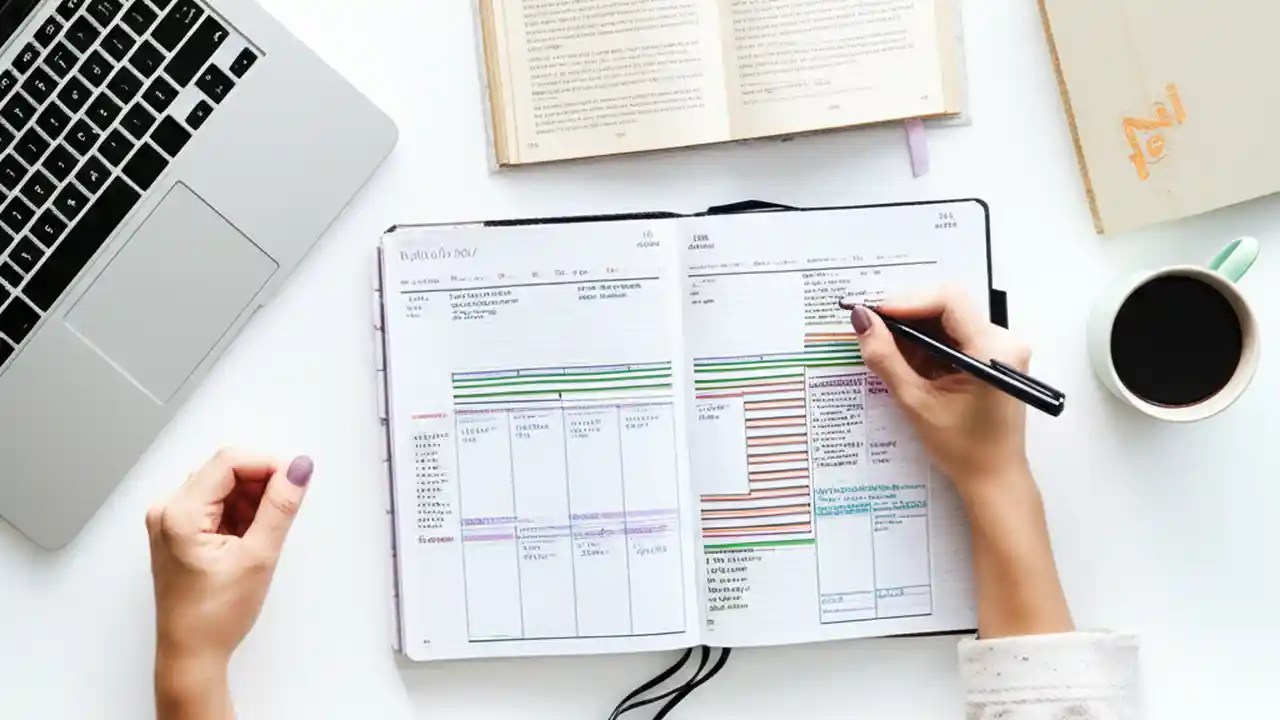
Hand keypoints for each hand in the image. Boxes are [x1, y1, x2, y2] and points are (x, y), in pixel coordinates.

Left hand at [146, 449, 313, 718]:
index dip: (269, 465)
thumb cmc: (214, 617)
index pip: (230, 462)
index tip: (296, 480)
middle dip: (261, 484)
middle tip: (283, 512)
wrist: (192, 654)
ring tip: (261, 537)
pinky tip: (249, 540)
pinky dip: (240, 514)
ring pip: (223, 487)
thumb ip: (280, 507)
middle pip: (225, 471)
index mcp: (179, 514)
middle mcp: (167, 511)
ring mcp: (170, 521)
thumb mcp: (259, 556)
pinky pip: (216, 505)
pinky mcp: (179, 531)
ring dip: (252, 500)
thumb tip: (298, 469)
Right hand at [847, 288, 1071, 637]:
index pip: (949, 301)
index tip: (876, 314)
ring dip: (916, 330)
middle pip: (948, 306)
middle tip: (873, 329)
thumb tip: (862, 322)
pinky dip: (928, 343)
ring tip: (886, 348)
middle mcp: (1004, 342)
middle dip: (907, 315)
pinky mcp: (993, 356)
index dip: (908, 301)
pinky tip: (908, 360)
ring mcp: (1001, 348)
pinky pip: (956, 335)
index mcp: (993, 351)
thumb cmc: (963, 448)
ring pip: (949, 320)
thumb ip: (886, 358)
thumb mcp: (916, 402)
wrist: (994, 477)